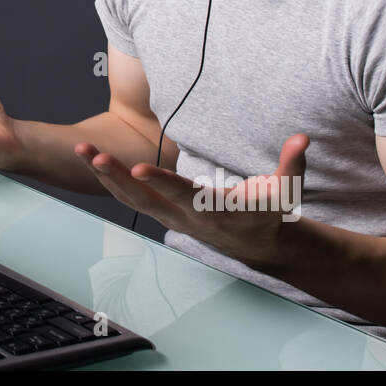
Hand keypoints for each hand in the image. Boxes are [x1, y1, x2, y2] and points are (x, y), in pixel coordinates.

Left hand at [74, 133, 309, 271]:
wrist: (261, 247)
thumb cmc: (271, 214)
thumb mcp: (285, 191)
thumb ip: (291, 164)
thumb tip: (302, 138)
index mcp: (214, 211)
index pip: (182, 195)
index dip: (161, 182)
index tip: (137, 169)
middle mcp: (186, 217)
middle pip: (144, 199)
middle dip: (116, 177)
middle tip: (94, 155)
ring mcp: (171, 218)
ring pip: (131, 200)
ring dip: (105, 177)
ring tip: (83, 152)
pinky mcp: (164, 215)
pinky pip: (131, 200)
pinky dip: (111, 182)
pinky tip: (92, 163)